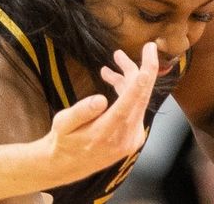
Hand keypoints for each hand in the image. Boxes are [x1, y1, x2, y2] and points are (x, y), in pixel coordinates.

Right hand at [39, 44, 157, 182]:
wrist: (69, 166)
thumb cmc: (64, 141)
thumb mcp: (63, 124)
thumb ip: (81, 111)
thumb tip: (101, 99)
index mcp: (107, 130)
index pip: (131, 100)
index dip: (143, 76)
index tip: (151, 56)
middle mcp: (126, 135)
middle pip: (141, 96)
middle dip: (141, 68)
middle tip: (146, 46)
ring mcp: (133, 137)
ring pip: (139, 101)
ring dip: (129, 79)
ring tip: (115, 61)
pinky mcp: (134, 136)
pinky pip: (136, 108)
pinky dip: (128, 93)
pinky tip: (114, 81)